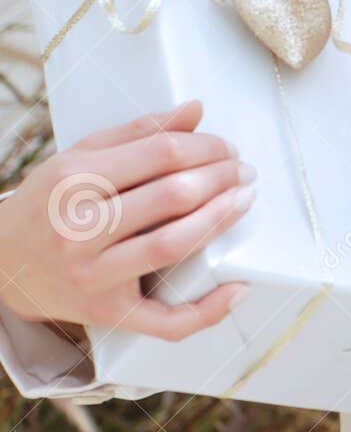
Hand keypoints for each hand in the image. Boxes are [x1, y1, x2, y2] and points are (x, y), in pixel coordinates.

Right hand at [0, 100, 254, 340]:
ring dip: (220, 220)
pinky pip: (164, 322)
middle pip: (172, 196)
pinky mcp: (105, 313)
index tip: (227, 146)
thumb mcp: (82, 155)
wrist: (3, 262)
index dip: (206, 146)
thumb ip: (142, 132)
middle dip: (221, 178)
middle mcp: (81, 229)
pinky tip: (237, 288)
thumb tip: (197, 110)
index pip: (161, 154)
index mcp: (76, 180)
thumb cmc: (48, 202)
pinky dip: (207, 310)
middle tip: (245, 171)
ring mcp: (93, 275)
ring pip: (172, 245)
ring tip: (244, 200)